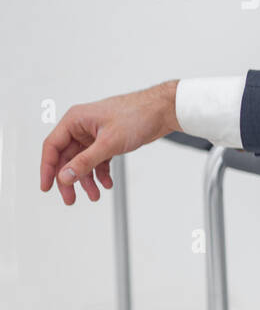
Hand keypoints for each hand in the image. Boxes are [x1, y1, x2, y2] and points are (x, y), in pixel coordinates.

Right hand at [39, 80, 180, 204]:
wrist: (163, 111)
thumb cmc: (137, 115)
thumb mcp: (108, 143)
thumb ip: (85, 161)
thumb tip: (65, 176)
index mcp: (75, 120)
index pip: (52, 147)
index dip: (47, 168)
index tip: (47, 187)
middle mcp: (81, 126)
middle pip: (67, 157)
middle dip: (70, 179)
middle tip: (71, 198)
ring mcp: (94, 134)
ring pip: (83, 161)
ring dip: (87, 179)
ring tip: (95, 195)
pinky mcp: (107, 140)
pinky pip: (98, 160)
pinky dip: (101, 173)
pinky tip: (107, 183)